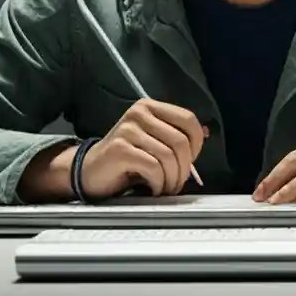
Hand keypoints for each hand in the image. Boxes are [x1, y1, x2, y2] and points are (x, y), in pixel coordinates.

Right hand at [80, 98, 207, 199]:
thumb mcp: (152, 141)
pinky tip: (153, 188)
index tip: (191, 161)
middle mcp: (139, 113)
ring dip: (172, 179)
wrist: (90, 171)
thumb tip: (205, 134)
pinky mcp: (120, 149)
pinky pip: (153, 167)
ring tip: (166, 187)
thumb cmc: (126, 159)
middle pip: (181, 141)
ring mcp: (128, 130)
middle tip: (178, 182)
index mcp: (149, 107)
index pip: (188, 119)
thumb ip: (174, 135)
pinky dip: (159, 183)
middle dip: (184, 168)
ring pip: (168, 156)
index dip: (197, 143)